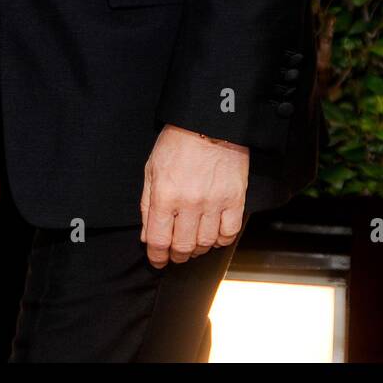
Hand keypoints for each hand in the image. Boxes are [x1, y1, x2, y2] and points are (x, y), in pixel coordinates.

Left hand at [140, 124, 247, 267]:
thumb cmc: (178, 141)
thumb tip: (147, 235)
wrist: (210, 121)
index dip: (156, 257)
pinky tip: (214, 234)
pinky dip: (221, 239)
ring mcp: (214, 202)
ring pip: (206, 243)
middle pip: (182, 246)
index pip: (158, 240)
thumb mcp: (152, 168)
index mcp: (165, 194)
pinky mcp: (235, 199)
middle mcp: (189, 203)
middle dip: (176, 256)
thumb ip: (147, 204)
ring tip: (193, 242)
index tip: (157, 260)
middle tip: (175, 253)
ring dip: (197, 249)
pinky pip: (229, 233)